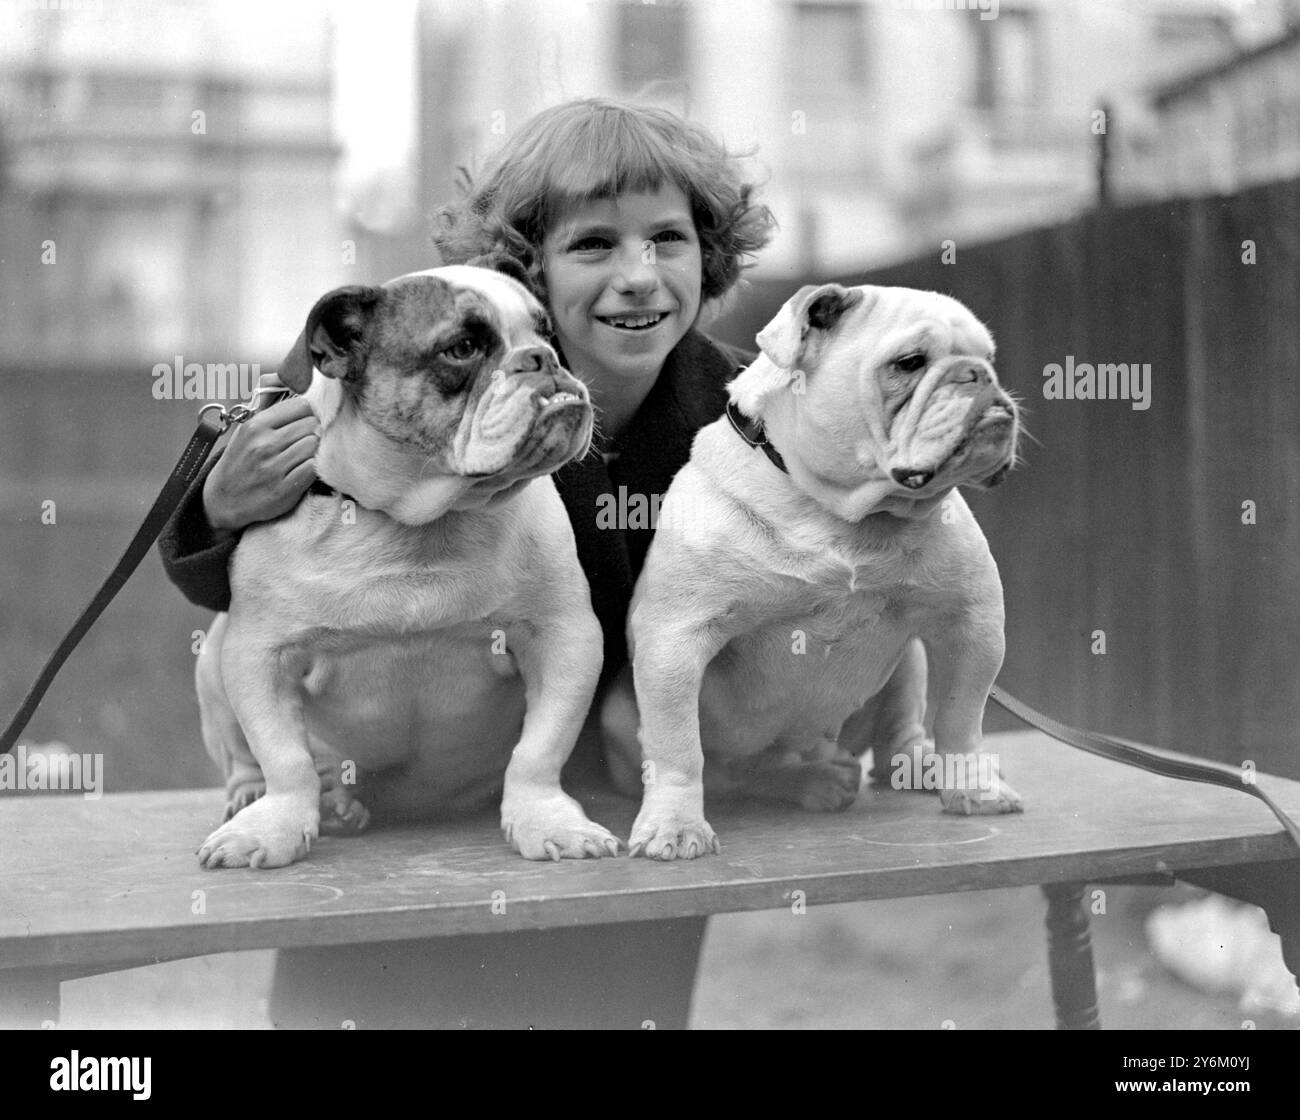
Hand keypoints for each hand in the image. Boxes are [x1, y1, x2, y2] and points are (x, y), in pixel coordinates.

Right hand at [203, 377, 319, 531]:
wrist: (223, 500)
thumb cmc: (239, 460)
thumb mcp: (246, 429)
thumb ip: (266, 404)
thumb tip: (279, 376)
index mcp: (256, 426)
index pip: (300, 405)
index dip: (306, 412)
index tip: (302, 420)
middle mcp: (265, 445)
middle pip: (311, 424)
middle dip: (312, 430)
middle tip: (304, 438)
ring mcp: (276, 467)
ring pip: (314, 445)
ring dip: (313, 449)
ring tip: (302, 453)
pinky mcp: (286, 488)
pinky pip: (313, 467)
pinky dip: (312, 467)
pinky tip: (302, 468)